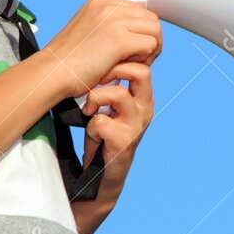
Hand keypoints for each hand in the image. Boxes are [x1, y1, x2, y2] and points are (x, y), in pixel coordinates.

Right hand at [43, 0, 161, 99]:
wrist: (52, 72)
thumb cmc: (67, 61)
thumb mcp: (88, 33)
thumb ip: (108, 27)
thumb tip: (134, 32)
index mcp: (99, 4)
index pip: (138, 9)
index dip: (142, 29)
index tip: (135, 45)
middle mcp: (108, 8)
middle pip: (150, 18)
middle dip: (150, 38)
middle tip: (140, 57)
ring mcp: (114, 22)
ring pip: (154, 30)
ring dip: (151, 48)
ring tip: (136, 62)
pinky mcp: (119, 40)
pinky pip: (150, 44)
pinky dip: (146, 58)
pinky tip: (131, 65)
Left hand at [79, 59, 154, 193]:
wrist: (103, 175)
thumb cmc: (104, 137)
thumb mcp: (110, 108)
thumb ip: (110, 86)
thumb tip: (96, 60)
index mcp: (143, 98)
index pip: (142, 65)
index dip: (121, 59)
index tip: (101, 67)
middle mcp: (144, 109)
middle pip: (141, 72)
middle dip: (113, 70)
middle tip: (97, 79)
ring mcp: (135, 125)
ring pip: (119, 93)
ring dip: (96, 98)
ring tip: (88, 110)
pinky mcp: (123, 141)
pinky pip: (101, 121)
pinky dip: (90, 126)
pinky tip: (92, 135)